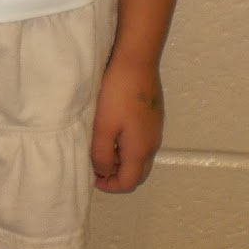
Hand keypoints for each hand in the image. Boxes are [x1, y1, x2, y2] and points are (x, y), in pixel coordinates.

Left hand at [89, 56, 163, 192]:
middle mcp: (152, 145)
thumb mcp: (103, 128)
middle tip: (98, 163)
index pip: (128, 183)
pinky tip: (114, 129)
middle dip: (117, 175)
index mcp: (140, 151)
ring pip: (140, 158)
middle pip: (137, 174)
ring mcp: (155, 130)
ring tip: (103, 146)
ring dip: (122, 160)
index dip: (109, 185)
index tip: (93, 175)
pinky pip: (142, 143)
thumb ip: (102, 155)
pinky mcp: (153, 117)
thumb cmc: (117, 95)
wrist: (136, 62)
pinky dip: (128, 146)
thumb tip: (103, 173)